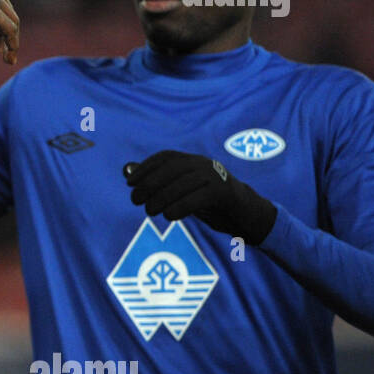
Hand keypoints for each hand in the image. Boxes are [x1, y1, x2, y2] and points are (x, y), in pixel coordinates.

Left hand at [123, 151, 276, 243]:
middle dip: (150, 183)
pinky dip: (180, 206)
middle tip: (135, 200)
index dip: (146, 167)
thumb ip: (158, 182)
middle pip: (173, 168)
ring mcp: (217, 176)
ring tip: (150, 211)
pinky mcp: (225, 193)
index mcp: (193, 160)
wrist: (245, 215)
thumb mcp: (181, 191)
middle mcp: (204, 163)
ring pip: (184, 183)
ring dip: (162, 197)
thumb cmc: (208, 203)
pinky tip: (168, 216)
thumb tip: (127, 172)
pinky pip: (199, 197)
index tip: (130, 183)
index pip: (166, 157)